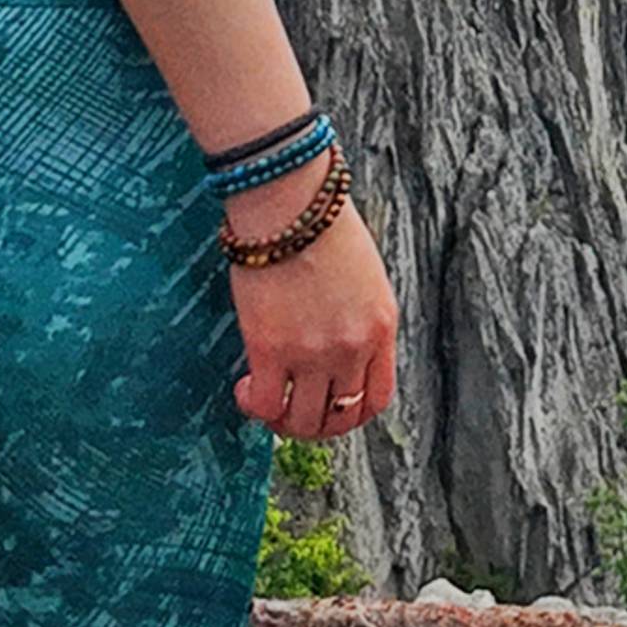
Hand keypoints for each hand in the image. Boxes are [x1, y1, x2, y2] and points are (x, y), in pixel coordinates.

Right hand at [222, 167, 398, 440]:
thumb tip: (337, 346)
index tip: (328, 405)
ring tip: (265, 401)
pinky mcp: (271, 349)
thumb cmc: (321, 225)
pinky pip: (267, 405)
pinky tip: (246, 389)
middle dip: (315, 423)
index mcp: (381, 328)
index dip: (350, 413)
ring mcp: (314, 352)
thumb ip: (358, 317)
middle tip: (291, 410)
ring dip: (283, 421)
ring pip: (303, 421)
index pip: (376, 398)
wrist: (291, 202)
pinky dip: (255, 406)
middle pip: (341, 418)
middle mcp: (353, 348)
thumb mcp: (364, 277)